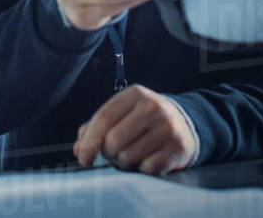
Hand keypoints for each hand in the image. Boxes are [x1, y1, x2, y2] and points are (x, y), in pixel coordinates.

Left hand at [73, 85, 196, 175]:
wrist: (184, 124)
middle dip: (108, 153)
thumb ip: (95, 128)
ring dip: (124, 163)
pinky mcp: (178, 147)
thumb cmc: (143, 120)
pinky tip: (148, 158)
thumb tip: (78, 149)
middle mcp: (153, 107)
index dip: (89, 141)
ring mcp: (167, 127)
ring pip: (128, 157)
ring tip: (133, 154)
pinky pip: (147, 168)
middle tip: (114, 153)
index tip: (84, 158)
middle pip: (113, 141)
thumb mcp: (121, 114)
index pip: (104, 117)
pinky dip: (142, 169)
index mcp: (135, 94)